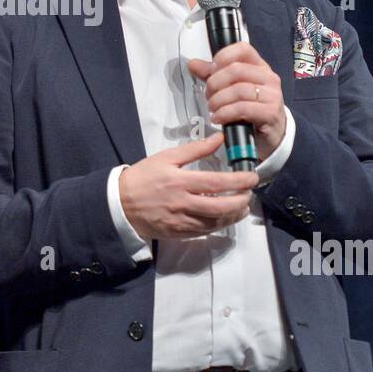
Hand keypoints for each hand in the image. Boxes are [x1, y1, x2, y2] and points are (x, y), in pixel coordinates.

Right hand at [118, 132, 258, 240]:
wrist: (121, 203)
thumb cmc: (143, 177)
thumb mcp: (167, 157)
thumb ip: (195, 149)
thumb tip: (219, 138)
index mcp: (181, 181)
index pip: (217, 183)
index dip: (238, 181)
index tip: (252, 177)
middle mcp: (183, 203)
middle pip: (221, 207)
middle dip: (241, 201)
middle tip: (250, 193)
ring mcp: (182, 221)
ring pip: (215, 222)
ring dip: (233, 215)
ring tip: (242, 206)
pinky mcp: (179, 233)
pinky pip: (205, 231)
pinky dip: (219, 224)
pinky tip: (225, 217)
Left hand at [187, 42, 285, 154]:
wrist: (272, 133)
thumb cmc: (252, 108)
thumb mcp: (233, 88)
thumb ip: (214, 75)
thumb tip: (194, 64)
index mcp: (260, 66)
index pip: (243, 49)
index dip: (223, 57)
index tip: (211, 70)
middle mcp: (268, 77)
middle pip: (236, 70)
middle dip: (215, 83)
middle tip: (208, 95)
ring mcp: (272, 95)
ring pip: (238, 90)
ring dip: (218, 100)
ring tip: (212, 108)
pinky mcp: (270, 113)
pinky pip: (242, 108)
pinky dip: (225, 113)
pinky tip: (219, 118)